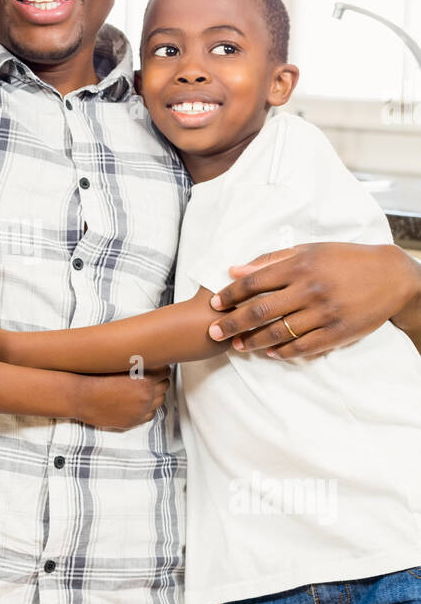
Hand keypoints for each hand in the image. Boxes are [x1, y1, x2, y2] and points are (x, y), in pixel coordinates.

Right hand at [72, 368, 169, 430]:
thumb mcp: (119, 364)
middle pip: (165, 386)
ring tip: (143, 389)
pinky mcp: (134, 421)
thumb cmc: (96, 378)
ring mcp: (141, 410)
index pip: (165, 371)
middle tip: (150, 376)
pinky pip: (150, 414)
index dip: (160, 367)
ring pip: (160, 401)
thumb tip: (150, 358)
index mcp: (145, 379)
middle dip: (158, 380)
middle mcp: (146, 395)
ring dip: (154, 394)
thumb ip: (138, 363)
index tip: (155, 366)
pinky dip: (147, 408)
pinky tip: (138, 402)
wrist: (81, 397)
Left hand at [207, 242, 418, 358]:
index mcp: (300, 266)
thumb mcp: (310, 250)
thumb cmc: (346, 259)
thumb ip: (272, 259)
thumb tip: (235, 269)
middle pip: (260, 310)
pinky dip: (283, 352)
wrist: (390, 276)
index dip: (230, 295)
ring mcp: (323, 313)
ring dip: (253, 341)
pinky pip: (303, 347)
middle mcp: (309, 290)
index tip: (213, 304)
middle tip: (213, 332)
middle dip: (232, 323)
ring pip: (279, 332)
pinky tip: (270, 353)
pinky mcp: (337, 332)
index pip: (254, 282)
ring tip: (237, 346)